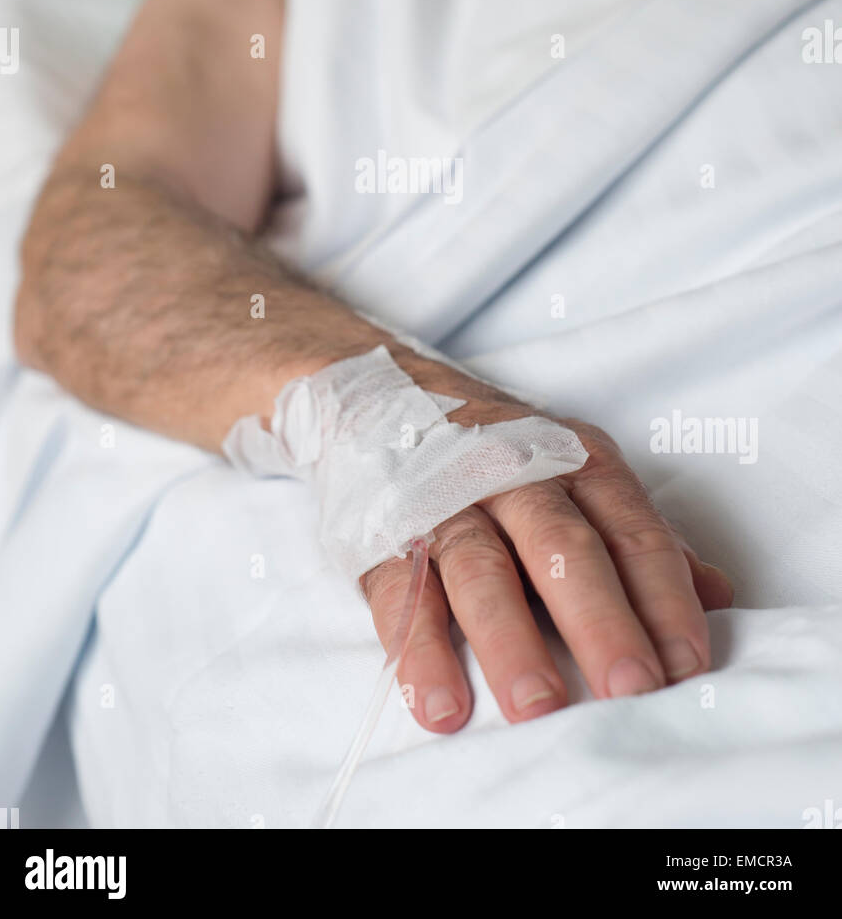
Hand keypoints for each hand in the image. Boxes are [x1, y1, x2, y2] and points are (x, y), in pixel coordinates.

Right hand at [360, 407, 732, 732]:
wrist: (388, 394)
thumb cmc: (507, 458)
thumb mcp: (580, 476)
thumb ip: (641, 537)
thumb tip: (718, 596)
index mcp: (577, 463)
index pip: (633, 532)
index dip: (664, 599)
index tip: (688, 666)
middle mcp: (516, 476)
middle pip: (564, 548)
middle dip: (600, 621)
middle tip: (630, 691)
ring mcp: (448, 502)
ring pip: (483, 571)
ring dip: (511, 642)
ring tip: (539, 710)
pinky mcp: (389, 534)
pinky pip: (404, 594)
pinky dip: (421, 652)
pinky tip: (443, 706)